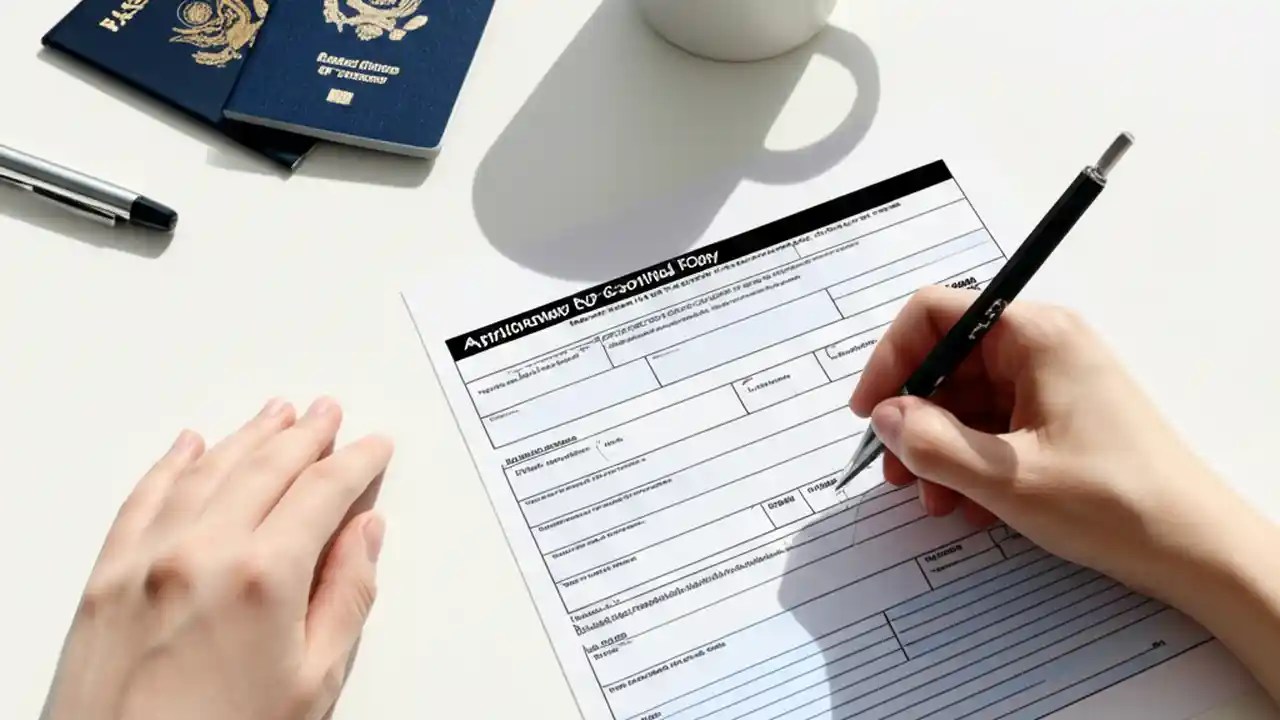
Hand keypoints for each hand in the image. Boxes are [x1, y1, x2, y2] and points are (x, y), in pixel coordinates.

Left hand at [41, 398, 392, 719]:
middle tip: (329, 413)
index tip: (373, 448)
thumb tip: (364, 536)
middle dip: (306, 434)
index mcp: (265, 577)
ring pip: (207, 469)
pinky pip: (144, 497)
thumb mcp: (313, 684)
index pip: (323, 491)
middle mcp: (202, 552)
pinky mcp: (106, 577)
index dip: (356, 462)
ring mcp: (147, 559)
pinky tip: (190, 445)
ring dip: (248, 436)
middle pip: (267, 466)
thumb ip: (346, 599)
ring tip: (277, 413)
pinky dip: (172, 464)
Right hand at [849, 287, 1257, 605]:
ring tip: (937, 500)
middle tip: (897, 473)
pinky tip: (972, 505)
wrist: (1196, 549)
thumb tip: (884, 418)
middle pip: (947, 362)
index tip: (871, 412)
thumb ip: (931, 444)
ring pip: (966, 400)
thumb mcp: (1007, 479)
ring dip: (940, 448)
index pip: (934, 315)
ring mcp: (1052, 382)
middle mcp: (1042, 347)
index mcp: (1034, 336)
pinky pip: (993, 425)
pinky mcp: (1058, 416)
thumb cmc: (1116, 503)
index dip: (891, 360)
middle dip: (914, 418)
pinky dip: (971, 461)